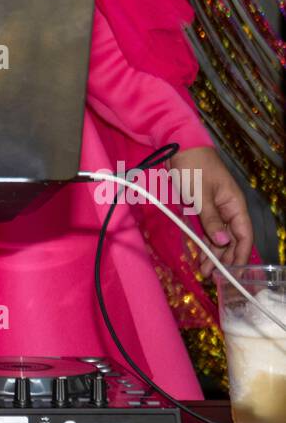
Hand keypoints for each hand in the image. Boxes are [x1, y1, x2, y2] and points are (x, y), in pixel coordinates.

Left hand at [169, 146, 253, 279]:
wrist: (178, 146)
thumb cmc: (193, 167)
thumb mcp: (200, 195)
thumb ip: (212, 220)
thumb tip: (224, 244)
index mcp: (234, 205)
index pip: (244, 235)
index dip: (241, 254)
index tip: (234, 273)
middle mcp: (229, 209)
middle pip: (232, 239)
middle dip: (224, 258)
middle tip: (212, 276)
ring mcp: (216, 208)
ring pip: (220, 236)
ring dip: (214, 253)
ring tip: (205, 271)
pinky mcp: (204, 207)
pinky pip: (209, 229)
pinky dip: (206, 242)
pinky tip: (201, 255)